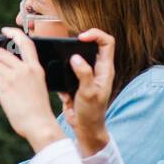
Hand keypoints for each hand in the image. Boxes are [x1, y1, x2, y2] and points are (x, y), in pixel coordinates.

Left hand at [0, 27, 64, 151]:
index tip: (5, 30)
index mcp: (36, 68)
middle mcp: (25, 69)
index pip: (26, 43)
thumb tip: (1, 72)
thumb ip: (23, 76)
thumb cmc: (37, 111)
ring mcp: (15, 77)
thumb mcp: (36, 87)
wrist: (39, 124)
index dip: (14, 33)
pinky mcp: (4, 86)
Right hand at [58, 28, 115, 156]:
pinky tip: (57, 76)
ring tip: (58, 56)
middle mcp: (97, 69)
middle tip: (66, 43)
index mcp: (105, 69)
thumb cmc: (91, 112)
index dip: (95, 35)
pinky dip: (60, 69)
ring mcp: (86, 74)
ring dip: (67, 55)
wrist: (85, 128)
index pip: (107, 42)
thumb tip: (75, 57)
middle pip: (92, 45)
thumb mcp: (88, 93)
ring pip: (77, 56)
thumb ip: (83, 74)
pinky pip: (66, 69)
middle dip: (78, 41)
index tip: (80, 38)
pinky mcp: (75, 81)